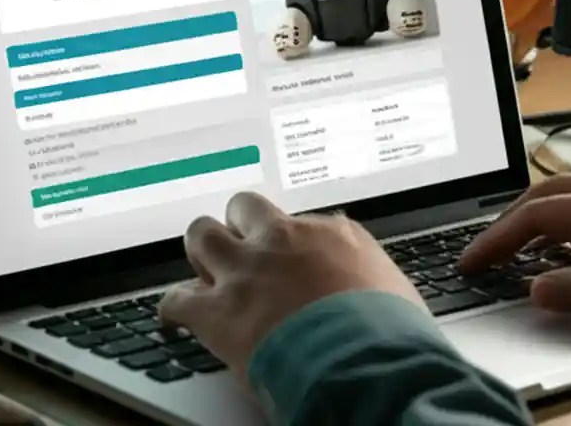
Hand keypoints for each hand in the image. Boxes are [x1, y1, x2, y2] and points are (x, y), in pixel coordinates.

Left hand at [158, 192, 421, 376]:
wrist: (366, 361)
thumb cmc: (390, 332)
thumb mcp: (394, 288)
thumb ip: (370, 275)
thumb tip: (373, 284)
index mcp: (330, 233)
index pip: (298, 221)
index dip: (289, 242)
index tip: (289, 256)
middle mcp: (283, 240)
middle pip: (244, 208)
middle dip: (239, 227)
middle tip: (243, 252)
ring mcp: (246, 270)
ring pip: (202, 234)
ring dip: (203, 253)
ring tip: (207, 273)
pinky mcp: (218, 310)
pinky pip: (177, 298)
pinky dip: (175, 309)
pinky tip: (177, 319)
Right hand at [459, 175, 570, 324]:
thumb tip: (538, 289)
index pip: (538, 215)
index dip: (498, 238)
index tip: (472, 260)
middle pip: (547, 194)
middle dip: (507, 221)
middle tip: (482, 252)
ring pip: (570, 195)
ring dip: (534, 217)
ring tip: (513, 247)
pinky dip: (564, 221)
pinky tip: (566, 245)